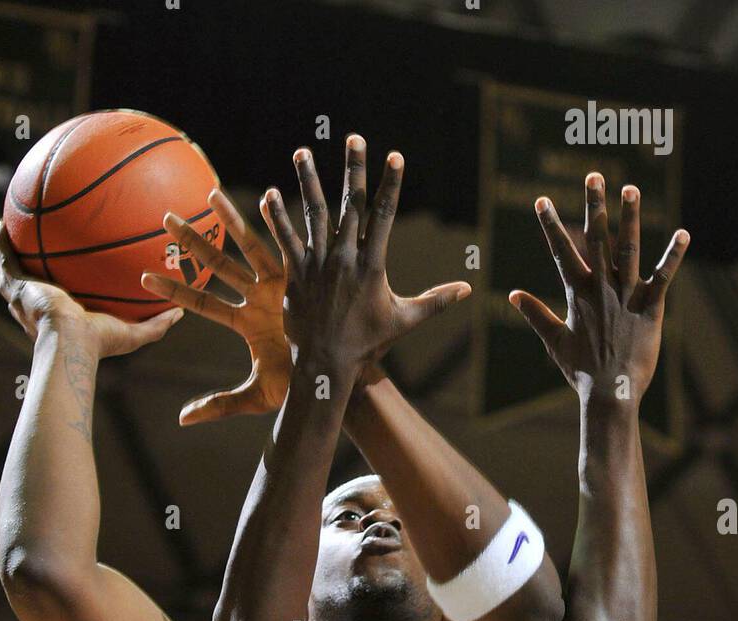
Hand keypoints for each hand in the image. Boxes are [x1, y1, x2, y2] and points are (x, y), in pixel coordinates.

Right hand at [0, 222, 182, 358]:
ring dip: (14, 246)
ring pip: (13, 266)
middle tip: (45, 239)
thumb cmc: (99, 344)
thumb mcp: (133, 333)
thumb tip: (180, 313)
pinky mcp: (15, 286)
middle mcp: (40, 306)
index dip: (66, 279)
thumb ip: (156, 323)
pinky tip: (5, 222)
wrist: (69, 343)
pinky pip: (5, 257)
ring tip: (15, 223)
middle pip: (35, 278)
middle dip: (38, 259)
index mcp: (64, 316)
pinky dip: (3, 240)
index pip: (63, 295)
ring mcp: (24, 296)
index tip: (75, 263)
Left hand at [140, 189, 290, 423]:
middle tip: (165, 217)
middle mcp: (258, 298)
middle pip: (217, 264)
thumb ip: (219, 404)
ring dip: (229, 221)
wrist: (338, 378)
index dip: (173, 291)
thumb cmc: (301, 388)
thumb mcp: (257, 396)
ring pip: (248, 247)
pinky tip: (267, 200)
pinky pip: (288, 247)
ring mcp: (280, 286)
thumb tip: (182, 420)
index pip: (201, 302)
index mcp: (245, 322)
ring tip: (210, 194)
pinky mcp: (305, 280)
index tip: (142, 277)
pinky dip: (277, 224)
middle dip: (192, 241)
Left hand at [261, 136, 469, 376]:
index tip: (394, 156)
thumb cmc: (367, 344)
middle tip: (354, 138)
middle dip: (353, 169)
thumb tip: (467, 289)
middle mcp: (344, 258)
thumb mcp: (404, 320)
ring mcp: (317, 264)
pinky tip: (270, 193)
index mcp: (371, 265)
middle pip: (349, 204)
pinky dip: (277, 216)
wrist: (327, 365)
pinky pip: (284, 239)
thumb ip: (435, 300)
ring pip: (312, 213)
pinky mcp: (295, 274)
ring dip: (308, 180)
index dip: (389, 184)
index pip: (383, 215)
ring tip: (303, 152)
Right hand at [508, 174, 688, 403]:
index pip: (561, 252)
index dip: (551, 225)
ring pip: (629, 248)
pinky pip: (664, 276)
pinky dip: (674, 255)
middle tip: (594, 175)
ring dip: (630, 217)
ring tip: (630, 189)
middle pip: (598, 238)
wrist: (610, 392)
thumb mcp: (554, 341)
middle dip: (594, 205)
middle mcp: (601, 288)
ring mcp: (627, 295)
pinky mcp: (651, 307)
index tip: (541, 200)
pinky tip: (684, 234)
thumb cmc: (580, 371)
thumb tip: (511, 295)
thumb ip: (535, 313)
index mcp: (576, 294)